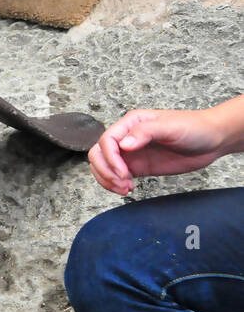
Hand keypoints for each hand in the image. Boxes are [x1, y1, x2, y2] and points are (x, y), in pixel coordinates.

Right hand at [88, 108, 227, 194]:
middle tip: (122, 183)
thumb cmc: (193, 127)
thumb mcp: (170, 126)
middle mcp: (126, 137)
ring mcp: (131, 153)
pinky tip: (128, 188)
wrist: (212, 140)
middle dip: (105, 170)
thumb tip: (124, 145)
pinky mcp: (138, 166)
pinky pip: (116, 175)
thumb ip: (145, 132)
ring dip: (107, 179)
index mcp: (130, 123)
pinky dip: (115, 184)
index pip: (107, 140)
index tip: (123, 172)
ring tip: (125, 188)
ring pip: (103, 165)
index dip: (110, 158)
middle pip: (98, 153)